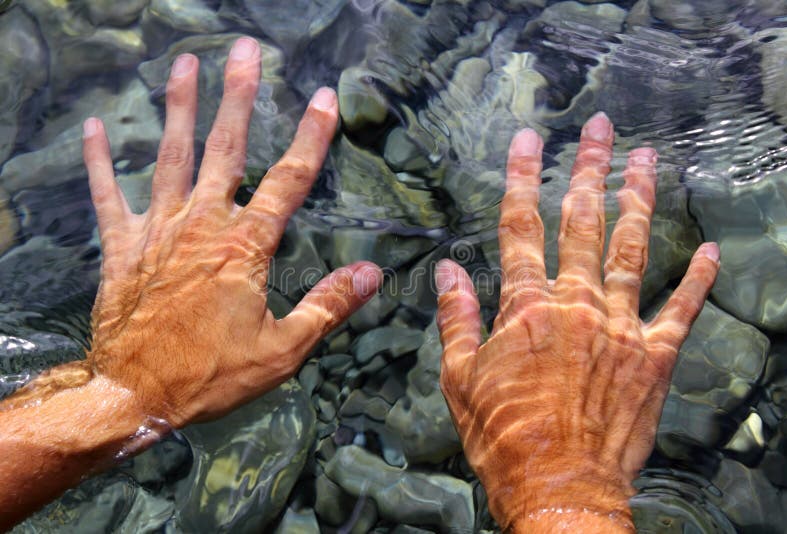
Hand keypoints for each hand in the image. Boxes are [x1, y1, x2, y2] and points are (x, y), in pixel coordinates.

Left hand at [76, 37, 380, 426]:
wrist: (136, 395)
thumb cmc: (212, 374)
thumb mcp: (283, 349)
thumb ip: (328, 305)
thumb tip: (374, 273)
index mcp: (245, 247)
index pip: (289, 181)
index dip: (311, 137)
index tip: (324, 98)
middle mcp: (203, 225)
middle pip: (226, 149)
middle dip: (238, 97)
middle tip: (245, 51)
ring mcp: (158, 231)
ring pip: (172, 157)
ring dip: (180, 109)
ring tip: (186, 65)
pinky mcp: (122, 247)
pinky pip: (107, 195)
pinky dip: (100, 162)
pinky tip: (95, 128)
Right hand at [434, 114, 719, 530]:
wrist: (558, 486)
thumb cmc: (503, 435)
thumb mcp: (459, 377)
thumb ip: (458, 318)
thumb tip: (447, 271)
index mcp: (527, 308)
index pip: (520, 229)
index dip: (524, 179)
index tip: (530, 140)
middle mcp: (576, 305)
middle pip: (583, 224)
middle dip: (590, 170)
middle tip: (600, 129)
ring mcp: (620, 327)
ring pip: (632, 251)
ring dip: (640, 201)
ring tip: (648, 160)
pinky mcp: (653, 356)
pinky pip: (681, 311)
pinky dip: (697, 281)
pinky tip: (709, 252)